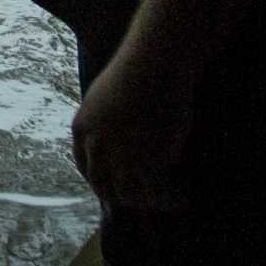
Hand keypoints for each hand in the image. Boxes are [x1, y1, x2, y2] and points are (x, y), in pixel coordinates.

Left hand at [71, 52, 194, 210]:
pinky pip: (156, 192)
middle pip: (103, 186)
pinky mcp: (146, 161)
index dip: (102, 181)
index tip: (118, 189)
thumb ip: (112, 124)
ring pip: (129, 195)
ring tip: (172, 202)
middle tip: (147, 202)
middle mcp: (95, 145)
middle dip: (124, 198)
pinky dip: (169, 200)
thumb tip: (130, 145)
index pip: (85, 166)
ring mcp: (119, 155)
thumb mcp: (110, 98)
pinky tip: (182, 200)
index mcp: (82, 127)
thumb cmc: (141, 72)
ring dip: (150, 203)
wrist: (156, 62)